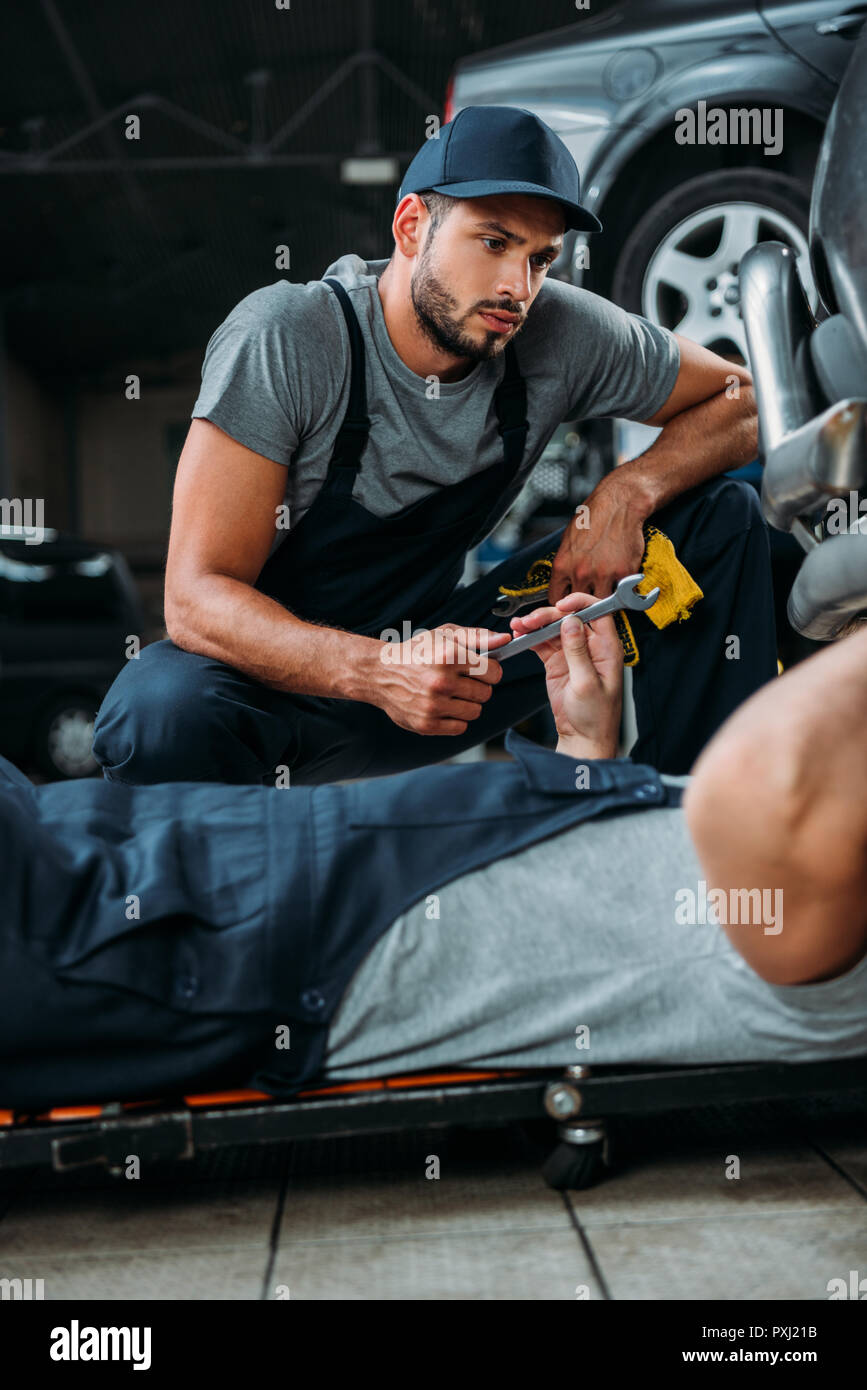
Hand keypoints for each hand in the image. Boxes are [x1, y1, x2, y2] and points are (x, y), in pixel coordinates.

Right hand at [373, 623, 509, 735]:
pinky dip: (456, 719)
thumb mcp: (445, 635)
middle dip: (478, 687)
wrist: (380, 672)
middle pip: (485, 693)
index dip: (490, 670)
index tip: (481, 670)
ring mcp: (433, 705)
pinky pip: (460, 727)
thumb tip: (505, 640)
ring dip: (468, 703)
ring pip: (475, 712)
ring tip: (452, 694)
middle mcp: (441, 682)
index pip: (494, 672)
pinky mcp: (426, 724)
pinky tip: (443, 706)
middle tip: (462, 681)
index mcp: (449, 656)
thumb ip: (477, 637)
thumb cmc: (417, 651)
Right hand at [508, 593, 622, 757]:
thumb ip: (578, 652)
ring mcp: (572, 654)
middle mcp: (591, 647)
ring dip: (536, 625)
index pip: (597, 613)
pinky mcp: (557, 663)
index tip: (562, 604)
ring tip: (520, 626)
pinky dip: (530, 639)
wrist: (583, 739)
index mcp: (607, 648)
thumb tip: (572, 622)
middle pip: (569, 618)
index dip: (580, 603)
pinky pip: (543, 644)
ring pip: (553, 629)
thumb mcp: (587, 683)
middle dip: (549, 616)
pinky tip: (520, 637)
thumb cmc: (596, 717)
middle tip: (531, 621)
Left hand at [548, 477, 646, 602]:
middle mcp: (580, 573)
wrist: (619, 504)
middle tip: (591, 597)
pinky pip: (622, 593)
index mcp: (562, 565)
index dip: (563, 605)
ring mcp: (603, 575)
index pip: (555, 600)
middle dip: (584, 603)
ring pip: (601, 603)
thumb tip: (563, 582)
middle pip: (578, 605)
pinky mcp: (624, 574)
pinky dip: (622, 590)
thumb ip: (565, 565)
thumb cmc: (593, 517)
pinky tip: (620, 579)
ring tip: (606, 588)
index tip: (569, 604)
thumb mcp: (568, 540)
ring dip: (604, 598)